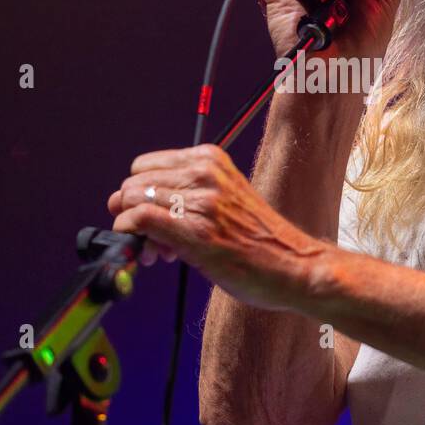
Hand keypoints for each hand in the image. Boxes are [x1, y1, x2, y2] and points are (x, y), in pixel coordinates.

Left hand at [106, 144, 331, 310]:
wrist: (294, 266)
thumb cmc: (260, 240)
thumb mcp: (226, 196)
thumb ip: (187, 192)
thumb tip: (131, 204)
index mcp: (210, 159)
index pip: (144, 165)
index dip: (139, 193)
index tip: (153, 217)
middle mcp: (204, 172)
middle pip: (133, 182)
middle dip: (132, 211)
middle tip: (154, 238)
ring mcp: (201, 200)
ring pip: (131, 199)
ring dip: (133, 229)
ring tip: (160, 251)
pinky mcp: (196, 230)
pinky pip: (139, 218)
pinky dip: (131, 234)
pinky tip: (153, 252)